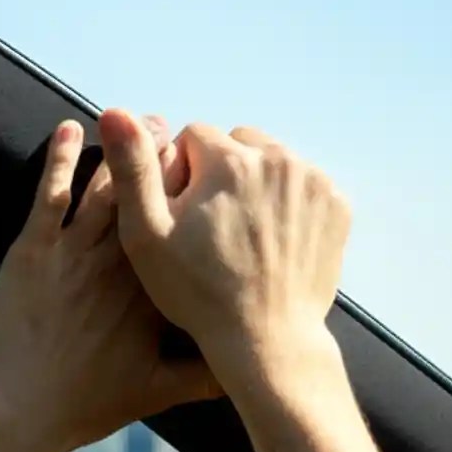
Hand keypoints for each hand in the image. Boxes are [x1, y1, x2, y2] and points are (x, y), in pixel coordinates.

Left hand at [0, 118, 220, 451]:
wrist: (25, 410)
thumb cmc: (90, 402)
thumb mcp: (161, 391)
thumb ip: (209, 375)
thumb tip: (250, 369)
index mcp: (155, 291)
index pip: (181, 230)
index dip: (194, 194)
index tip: (208, 165)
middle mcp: (120, 264)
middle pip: (148, 198)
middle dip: (163, 157)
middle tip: (175, 126)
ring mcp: (74, 254)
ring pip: (104, 189)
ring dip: (122, 152)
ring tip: (138, 120)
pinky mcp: (33, 251)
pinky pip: (49, 195)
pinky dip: (60, 159)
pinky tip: (70, 128)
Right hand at [98, 109, 350, 383]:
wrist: (267, 339)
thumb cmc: (198, 291)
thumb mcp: (146, 233)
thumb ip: (133, 167)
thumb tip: (115, 112)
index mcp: (230, 160)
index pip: (194, 135)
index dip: (181, 173)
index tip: (182, 213)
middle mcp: (278, 159)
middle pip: (237, 141)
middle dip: (221, 170)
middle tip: (211, 223)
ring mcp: (314, 181)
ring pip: (271, 159)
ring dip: (254, 182)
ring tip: (242, 232)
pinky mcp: (337, 204)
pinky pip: (302, 183)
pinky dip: (286, 201)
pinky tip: (271, 239)